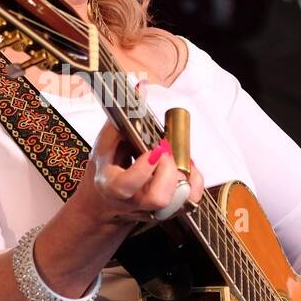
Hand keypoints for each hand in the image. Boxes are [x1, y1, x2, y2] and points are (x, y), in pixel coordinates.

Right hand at [74, 118, 205, 227]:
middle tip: (165, 150)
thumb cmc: (107, 169)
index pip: (126, 186)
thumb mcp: (106, 143)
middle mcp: (134, 203)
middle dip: (168, 169)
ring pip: (179, 203)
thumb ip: (123, 118)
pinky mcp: (170, 211)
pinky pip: (191, 200)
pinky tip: (187, 166)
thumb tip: (141, 89)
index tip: (155, 149)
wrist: (105, 201)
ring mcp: (154, 211)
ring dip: (185, 175)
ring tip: (178, 156)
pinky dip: (195, 180)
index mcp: (112, 186)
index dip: (144, 168)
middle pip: (158, 197)